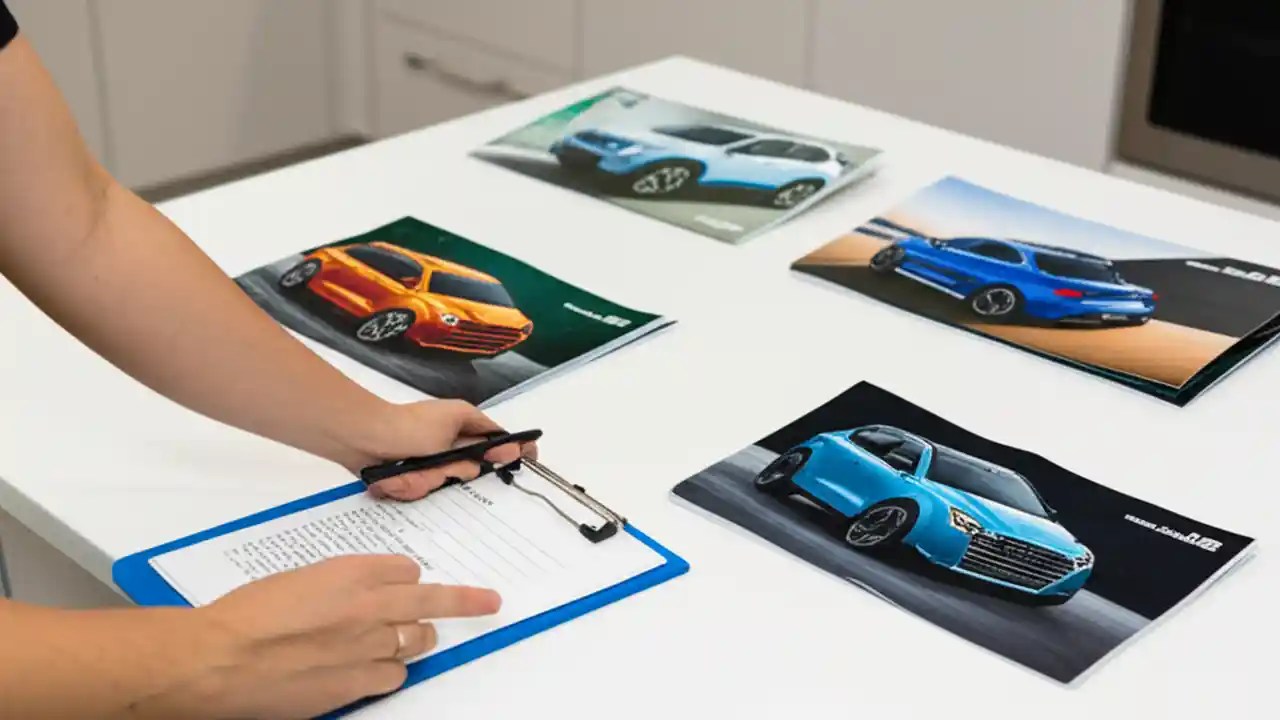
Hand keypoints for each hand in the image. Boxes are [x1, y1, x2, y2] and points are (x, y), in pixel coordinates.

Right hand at [187, 555, 500, 718]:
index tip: (417, 581)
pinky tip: (373, 670)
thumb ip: (337, 582)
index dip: (408, 577)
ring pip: (417, 642)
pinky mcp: (357, 683)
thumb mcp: (296, 579)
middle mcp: (368, 605)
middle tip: (486, 602)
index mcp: (350, 571)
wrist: (218, 660)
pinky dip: (389, 673)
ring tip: (405, 640)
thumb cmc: (244, 617)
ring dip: (413, 641)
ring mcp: (368, 646)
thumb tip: (361, 592)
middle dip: (459, 603)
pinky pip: (395, 677)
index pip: (406, 568)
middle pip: (433, 602)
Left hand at [343, 399, 537, 501]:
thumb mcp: (447, 440)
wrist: (360, 437)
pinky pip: (424, 486)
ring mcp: (432, 455)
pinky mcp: (414, 470)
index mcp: (465, 420)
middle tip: (436, 470)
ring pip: (444, 481)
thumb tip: (504, 453)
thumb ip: (475, 454)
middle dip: (448, 474)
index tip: (528, 461)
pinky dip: (408, 485)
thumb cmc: (407, 430)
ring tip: (406, 473)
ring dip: (423, 481)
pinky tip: (395, 478)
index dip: (514, 450)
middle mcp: (452, 438)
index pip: (500, 437)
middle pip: (470, 467)